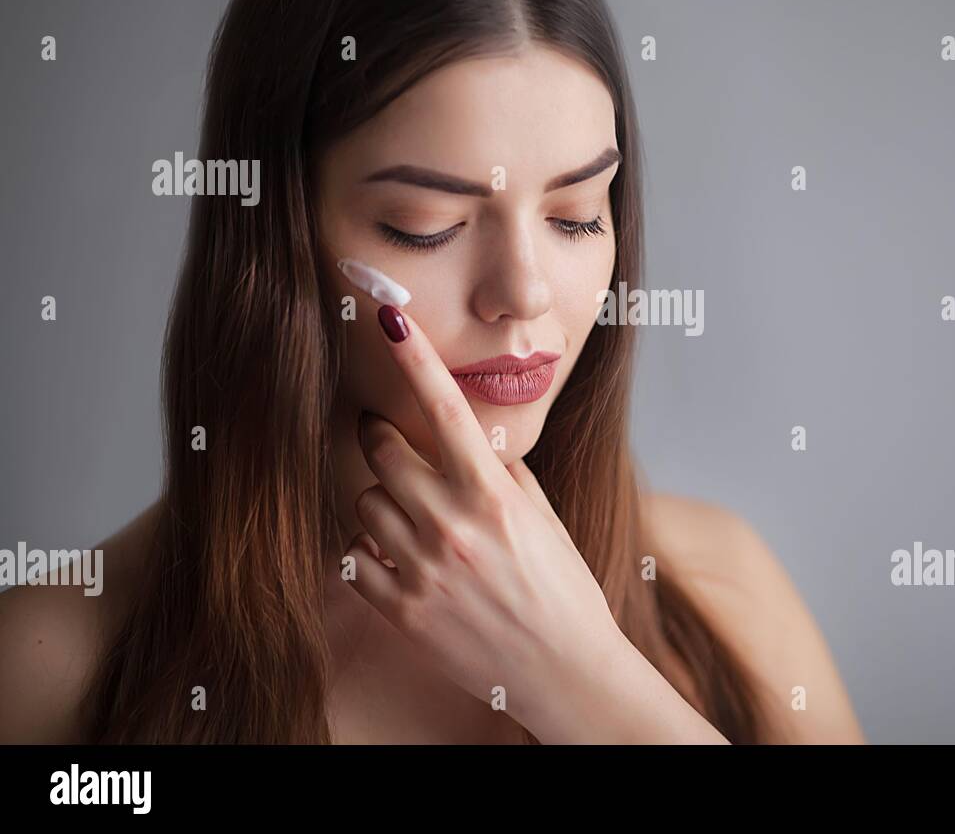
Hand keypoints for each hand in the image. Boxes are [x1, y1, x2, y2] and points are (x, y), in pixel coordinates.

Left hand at [343, 303, 626, 732]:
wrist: (564, 671)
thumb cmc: (563, 590)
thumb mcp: (543, 518)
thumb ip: (501, 475)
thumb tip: (469, 440)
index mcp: (492, 496)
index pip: (445, 409)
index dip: (414, 357)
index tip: (387, 318)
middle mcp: (451, 526)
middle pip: (383, 451)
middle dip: (383, 438)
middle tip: (392, 440)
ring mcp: (420, 569)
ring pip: (363, 501)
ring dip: (379, 498)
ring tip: (409, 516)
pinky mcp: (399, 610)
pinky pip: (355, 557)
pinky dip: (369, 549)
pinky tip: (399, 556)